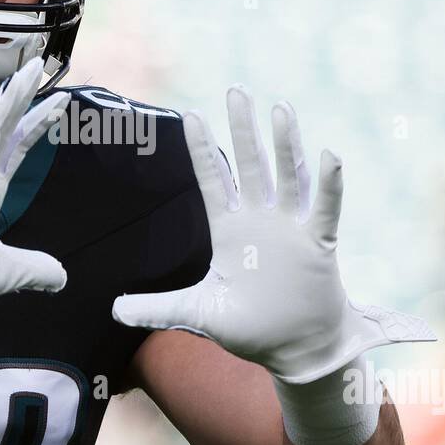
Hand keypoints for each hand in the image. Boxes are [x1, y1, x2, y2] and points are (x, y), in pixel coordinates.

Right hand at [0, 56, 69, 339]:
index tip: (62, 98)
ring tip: (22, 78)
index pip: (17, 147)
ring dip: (4, 110)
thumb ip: (33, 270)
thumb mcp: (4, 274)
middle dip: (21, 98)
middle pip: (2, 131)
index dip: (38, 122)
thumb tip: (61, 277)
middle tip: (39, 63)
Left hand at [112, 85, 434, 382]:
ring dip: (285, 144)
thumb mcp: (199, 314)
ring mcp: (291, 228)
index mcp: (230, 231)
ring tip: (279, 108)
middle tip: (236, 92)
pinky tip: (329, 156)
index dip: (202, 149)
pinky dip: (329, 184)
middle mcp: (260, 220)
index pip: (214, 179)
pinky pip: (325, 208)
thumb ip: (159, 308)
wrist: (297, 352)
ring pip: (288, 176)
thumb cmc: (251, 329)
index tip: (190, 115)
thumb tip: (115, 310)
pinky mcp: (318, 244)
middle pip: (251, 165)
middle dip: (243, 130)